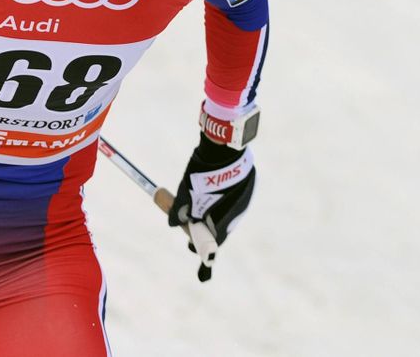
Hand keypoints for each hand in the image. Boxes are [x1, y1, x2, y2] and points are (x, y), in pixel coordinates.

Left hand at [167, 103, 257, 281]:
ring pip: (226, 213)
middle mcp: (236, 215)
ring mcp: (244, 200)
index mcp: (222, 222)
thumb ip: (179, 210)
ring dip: (214, 212)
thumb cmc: (203, 172)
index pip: (211, 247)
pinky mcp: (247, 186)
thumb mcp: (186, 192)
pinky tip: (214, 187)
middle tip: (193, 229)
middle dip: (205, 231)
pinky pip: (233, 198)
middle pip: (219, 230)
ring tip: (201, 201)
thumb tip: (171, 222)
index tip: (203, 272)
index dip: (204, 255)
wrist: (225, 146)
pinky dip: (222, 198)